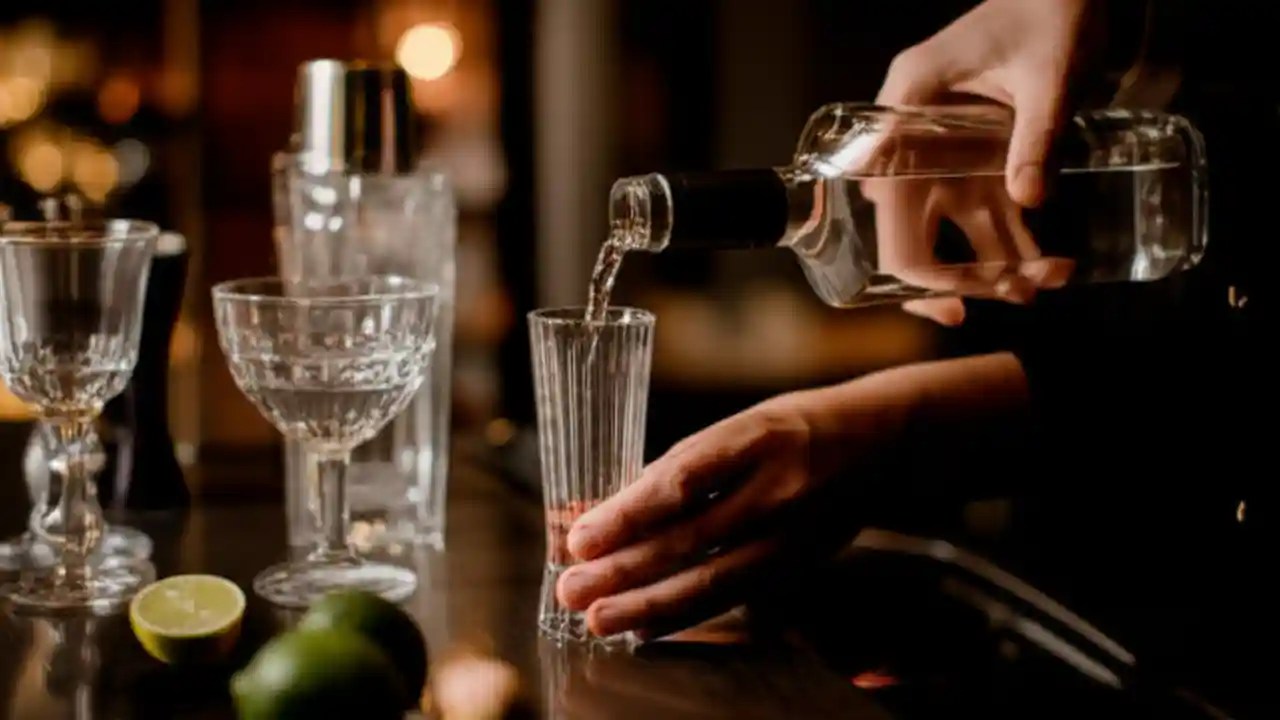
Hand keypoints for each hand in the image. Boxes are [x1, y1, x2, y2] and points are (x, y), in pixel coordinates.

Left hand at [556, 354, 1028, 638]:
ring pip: (713, 580)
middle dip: (624, 570)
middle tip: (572, 588)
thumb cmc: (791, 428)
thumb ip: (672, 470)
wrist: (881, 445)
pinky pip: (734, 597)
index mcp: (755, 437)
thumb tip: (597, 510)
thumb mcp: (736, 428)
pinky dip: (686, 614)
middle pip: (691, 539)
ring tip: (598, 619)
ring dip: (648, 604)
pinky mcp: (798, 567)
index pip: (682, 480)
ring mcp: (792, 535)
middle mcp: (777, 489)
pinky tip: (645, 625)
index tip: (581, 536)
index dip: (628, 512)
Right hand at [875, 0, 1105, 323]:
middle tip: (1010, 298)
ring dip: (993, 263)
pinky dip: (1012, 240)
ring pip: (951, 226)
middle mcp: (912, 134)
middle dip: (955, 277)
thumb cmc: (1050, 12)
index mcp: (906, 104)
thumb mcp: (1049, 73)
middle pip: (908, 228)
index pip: (888, 204)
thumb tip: (1029, 201)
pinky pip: (982, 209)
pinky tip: (1048, 263)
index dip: (914, 264)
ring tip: (1047, 281)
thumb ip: (1037, 134)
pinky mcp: (974, 153)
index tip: (955, 299)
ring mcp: (941, 148)